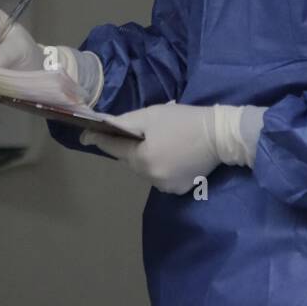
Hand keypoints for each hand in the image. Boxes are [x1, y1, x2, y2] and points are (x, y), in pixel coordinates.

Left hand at [82, 101, 249, 194]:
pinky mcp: (179, 190)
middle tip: (143, 133)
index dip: (100, 140)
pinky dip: (161, 167)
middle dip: (131, 148)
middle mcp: (150, 177)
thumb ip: (124, 122)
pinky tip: (173, 155)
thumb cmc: (184, 120)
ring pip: (145, 170)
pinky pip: (160, 177)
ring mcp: (165, 187)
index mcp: (142, 158)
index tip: (85, 135)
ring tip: (162, 143)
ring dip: (147, 159)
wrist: (221, 135)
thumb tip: (100, 126)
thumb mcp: (152, 115)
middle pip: (130, 161)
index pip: (114, 148)